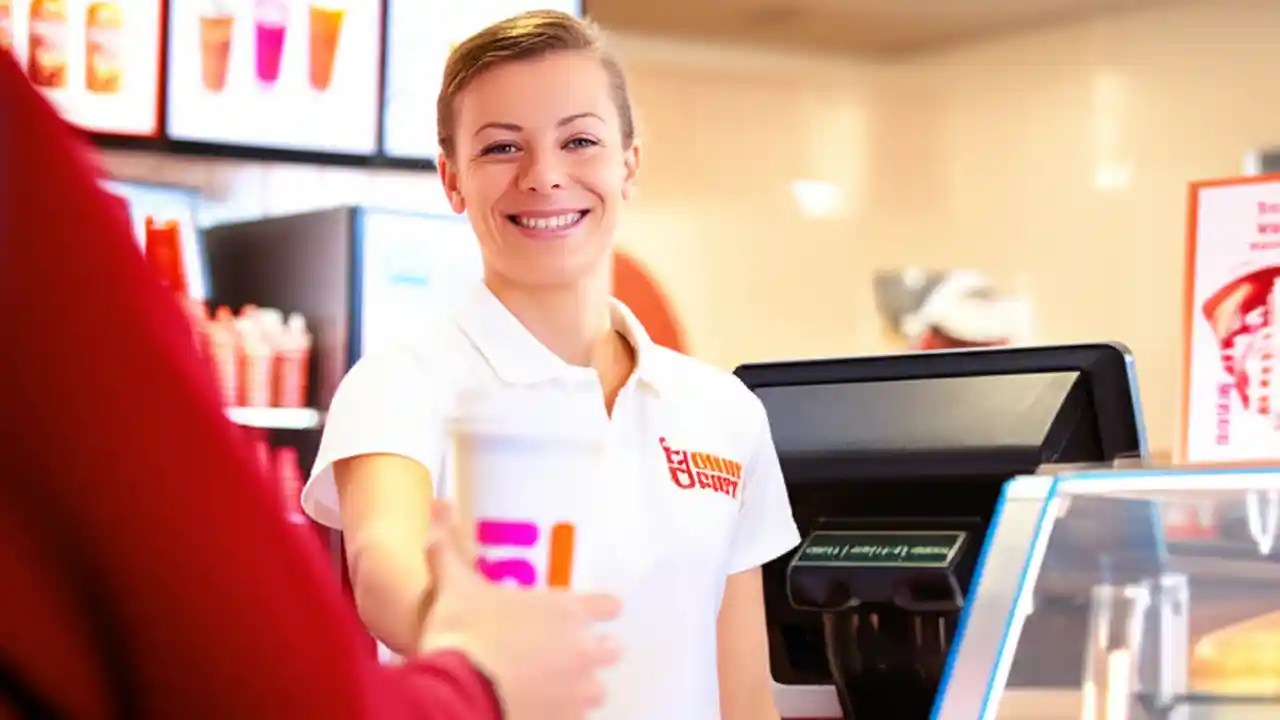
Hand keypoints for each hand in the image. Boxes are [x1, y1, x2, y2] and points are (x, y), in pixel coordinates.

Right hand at [419, 501, 621, 719]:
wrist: (457, 693)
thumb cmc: (463, 633)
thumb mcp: (453, 586)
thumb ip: (448, 549)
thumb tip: (437, 505)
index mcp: (566, 611)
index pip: (608, 605)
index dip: (603, 608)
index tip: (597, 611)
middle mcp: (582, 650)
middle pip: (611, 649)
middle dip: (594, 650)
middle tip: (566, 652)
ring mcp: (577, 691)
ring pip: (596, 690)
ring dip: (580, 688)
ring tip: (552, 688)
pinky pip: (574, 719)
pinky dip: (561, 714)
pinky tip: (540, 709)